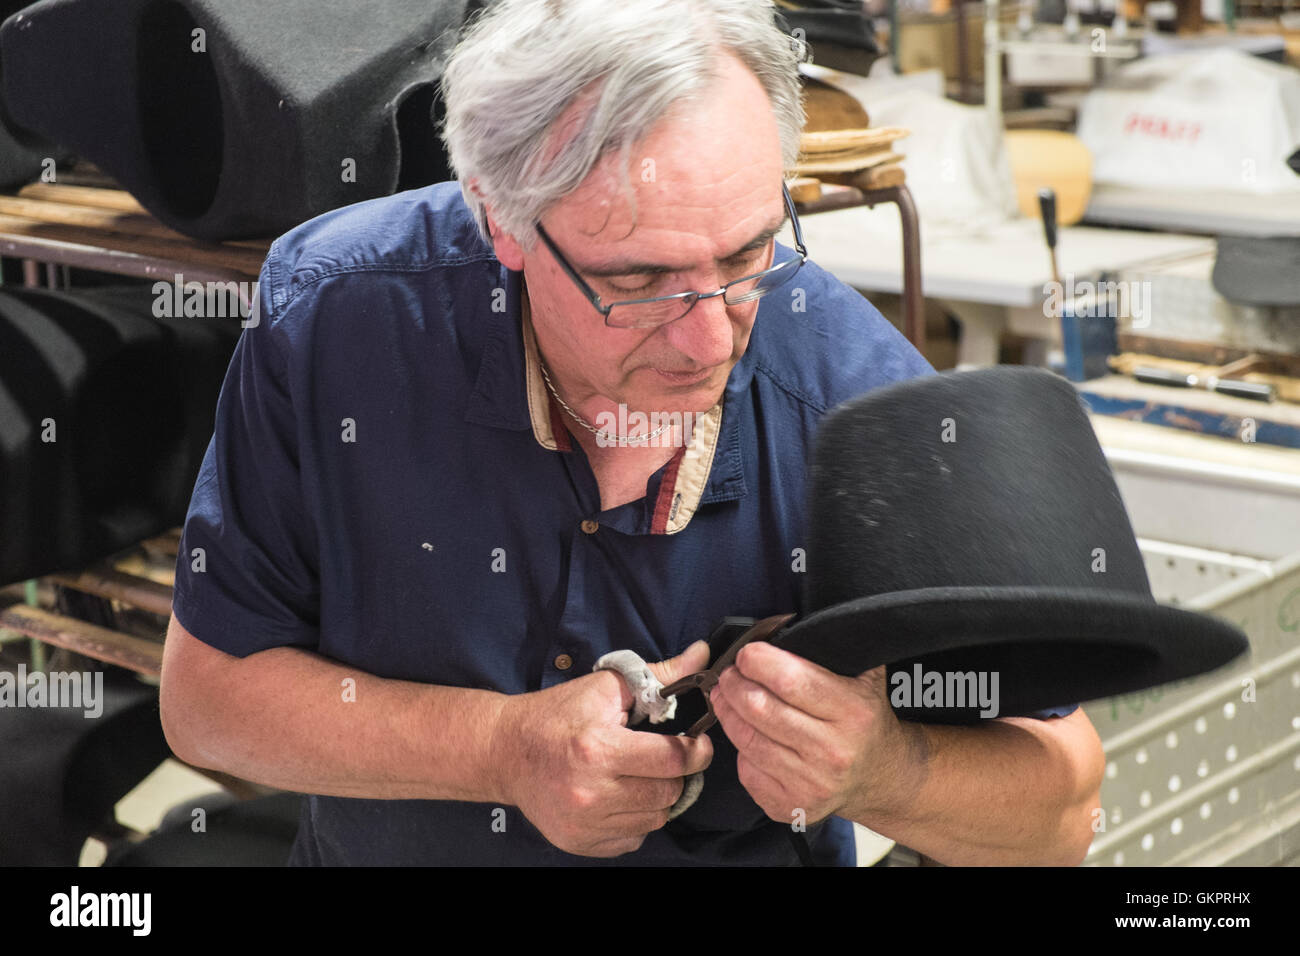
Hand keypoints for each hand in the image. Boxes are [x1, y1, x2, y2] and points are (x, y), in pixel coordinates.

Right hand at [493, 641, 712, 856]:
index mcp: (598, 749)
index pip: (673, 760)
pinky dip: (634, 820)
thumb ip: (658, 674)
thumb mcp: (605, 687)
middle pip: (668, 793)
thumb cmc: (557, 714)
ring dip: (655, 798)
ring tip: (637, 776)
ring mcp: (584, 823)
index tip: (696, 743)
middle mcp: (591, 793)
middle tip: (660, 757)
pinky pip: (632, 839)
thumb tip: (702, 656)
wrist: (505, 751)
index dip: (694, 751)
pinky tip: (618, 797)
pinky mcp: (579, 842)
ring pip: (654, 820)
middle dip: (674, 774)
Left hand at [710, 642, 924, 826]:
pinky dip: (739, 748)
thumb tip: (792, 619)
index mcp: (853, 713)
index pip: (790, 680)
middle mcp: (834, 752)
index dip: (758, 661)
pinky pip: (747, 770)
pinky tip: (746, 733)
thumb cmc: (864, 719)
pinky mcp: (791, 806)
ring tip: (726, 695)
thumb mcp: (866, 677)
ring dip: (728, 712)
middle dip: (734, 684)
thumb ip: (838, 647)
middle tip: (729, 673)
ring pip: (747, 740)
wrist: (881, 776)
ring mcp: (811, 784)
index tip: (747, 653)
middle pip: (760, 710)